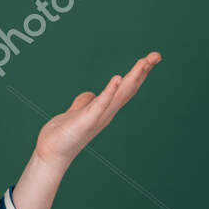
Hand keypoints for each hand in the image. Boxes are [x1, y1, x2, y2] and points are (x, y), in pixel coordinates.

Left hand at [32, 51, 159, 169]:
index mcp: (105, 108)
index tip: (152, 57)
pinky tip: (117, 78)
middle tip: (157, 54)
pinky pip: (101, 104)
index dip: (139, 72)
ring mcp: (98, 117)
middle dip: (143, 71)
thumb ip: (85, 102)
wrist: (51, 153)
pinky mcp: (87, 120)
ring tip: (144, 62)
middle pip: (129, 89)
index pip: (126, 88)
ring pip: (120, 94)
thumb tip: (90, 94)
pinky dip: (109, 91)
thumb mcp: (76, 112)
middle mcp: (107, 112)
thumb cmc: (64, 135)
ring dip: (133, 77)